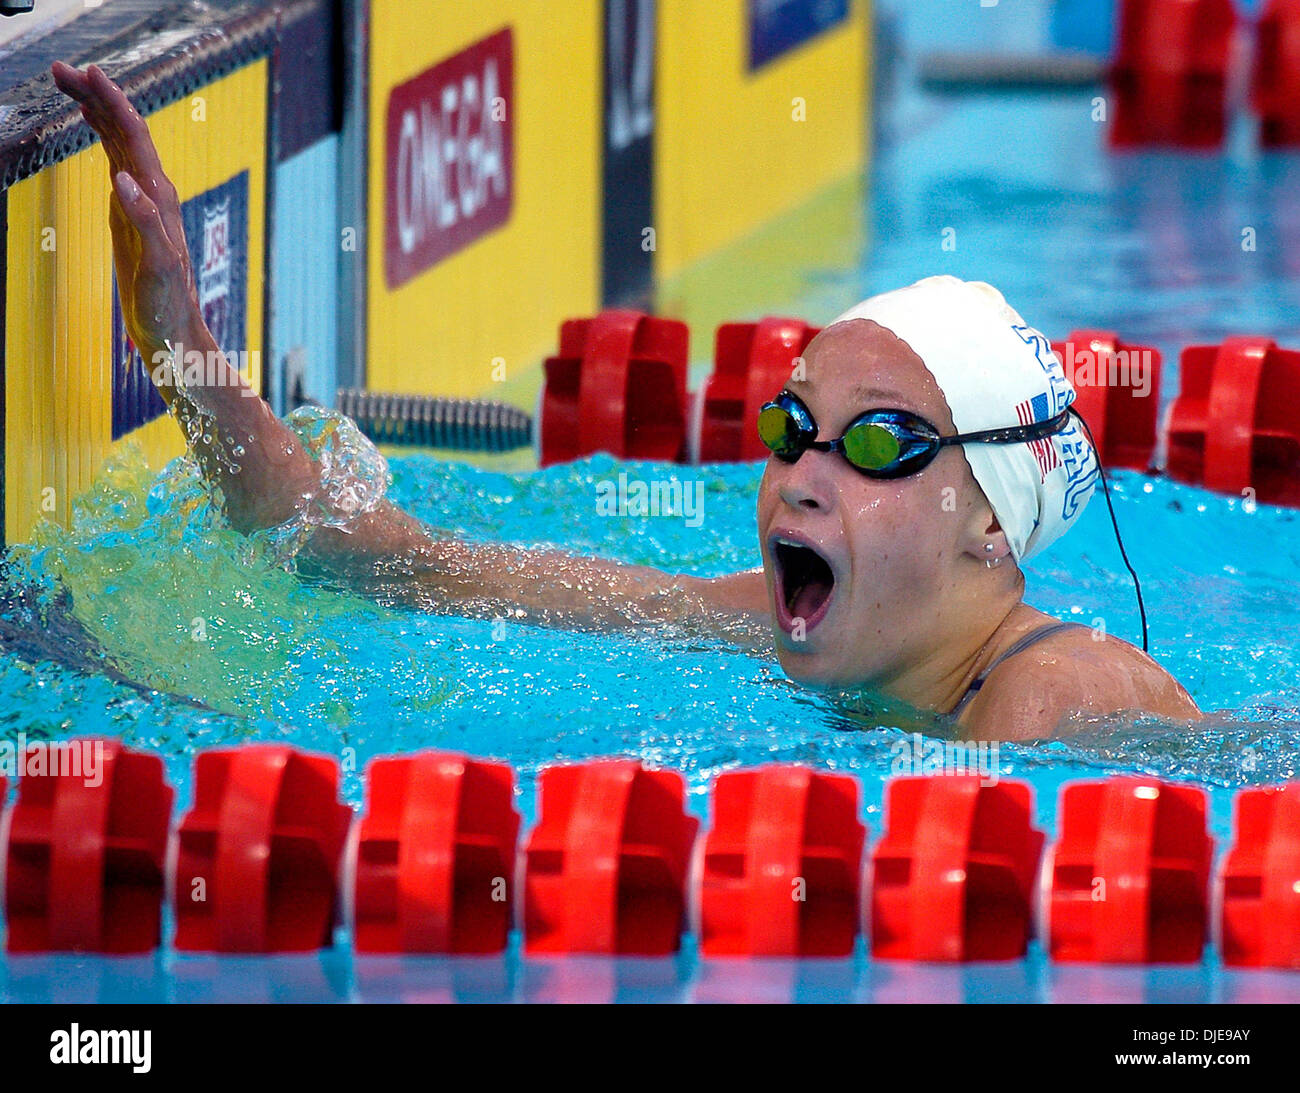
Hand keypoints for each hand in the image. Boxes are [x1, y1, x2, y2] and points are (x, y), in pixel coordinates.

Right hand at [51, 61, 201, 360]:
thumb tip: (123, 179)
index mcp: (159, 199)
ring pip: (118, 142)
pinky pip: (116, 162)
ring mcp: (142, 200)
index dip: (112, 102)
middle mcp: (153, 193)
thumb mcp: (159, 266)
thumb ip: (145, 222)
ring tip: (67, 81)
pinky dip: (101, 135)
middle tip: (59, 68)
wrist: (174, 332)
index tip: (87, 73)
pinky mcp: (131, 213)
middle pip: (124, 130)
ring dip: (96, 108)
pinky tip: (91, 123)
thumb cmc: (169, 305)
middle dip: (96, 95)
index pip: (134, 138)